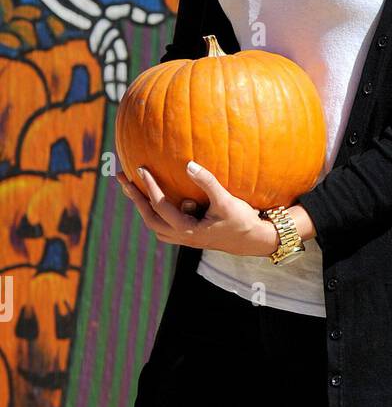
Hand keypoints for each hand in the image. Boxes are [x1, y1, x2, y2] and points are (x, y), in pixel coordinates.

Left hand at [116, 161, 278, 256]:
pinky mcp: (190, 237)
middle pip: (149, 218)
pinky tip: (157, 203)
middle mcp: (181, 237)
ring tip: (134, 190)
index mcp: (187, 230)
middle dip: (135, 198)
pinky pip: (165, 226)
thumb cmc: (241, 220)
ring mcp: (184, 239)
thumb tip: (188, 164)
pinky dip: (156, 214)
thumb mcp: (225, 200)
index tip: (140, 168)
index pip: (161, 206)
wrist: (254, 241)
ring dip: (143, 208)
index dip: (149, 187)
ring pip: (155, 225)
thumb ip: (207, 182)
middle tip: (122, 179)